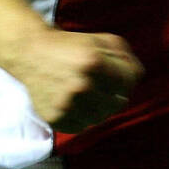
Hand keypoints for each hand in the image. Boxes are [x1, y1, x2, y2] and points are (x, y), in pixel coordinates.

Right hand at [0, 26, 143, 133]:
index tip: (116, 76)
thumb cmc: (69, 46)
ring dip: (99, 108)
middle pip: (118, 104)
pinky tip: (75, 104)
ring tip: (88, 96)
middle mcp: (82, 86)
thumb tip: (138, 76)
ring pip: (100, 119)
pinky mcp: (55, 118)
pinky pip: (81, 127)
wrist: (30, 53)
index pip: (128, 82)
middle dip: (115, 95)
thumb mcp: (100, 40)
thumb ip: (125, 55)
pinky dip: (82, 118)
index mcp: (94, 63)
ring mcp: (67, 105)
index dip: (126, 78)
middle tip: (103, 87)